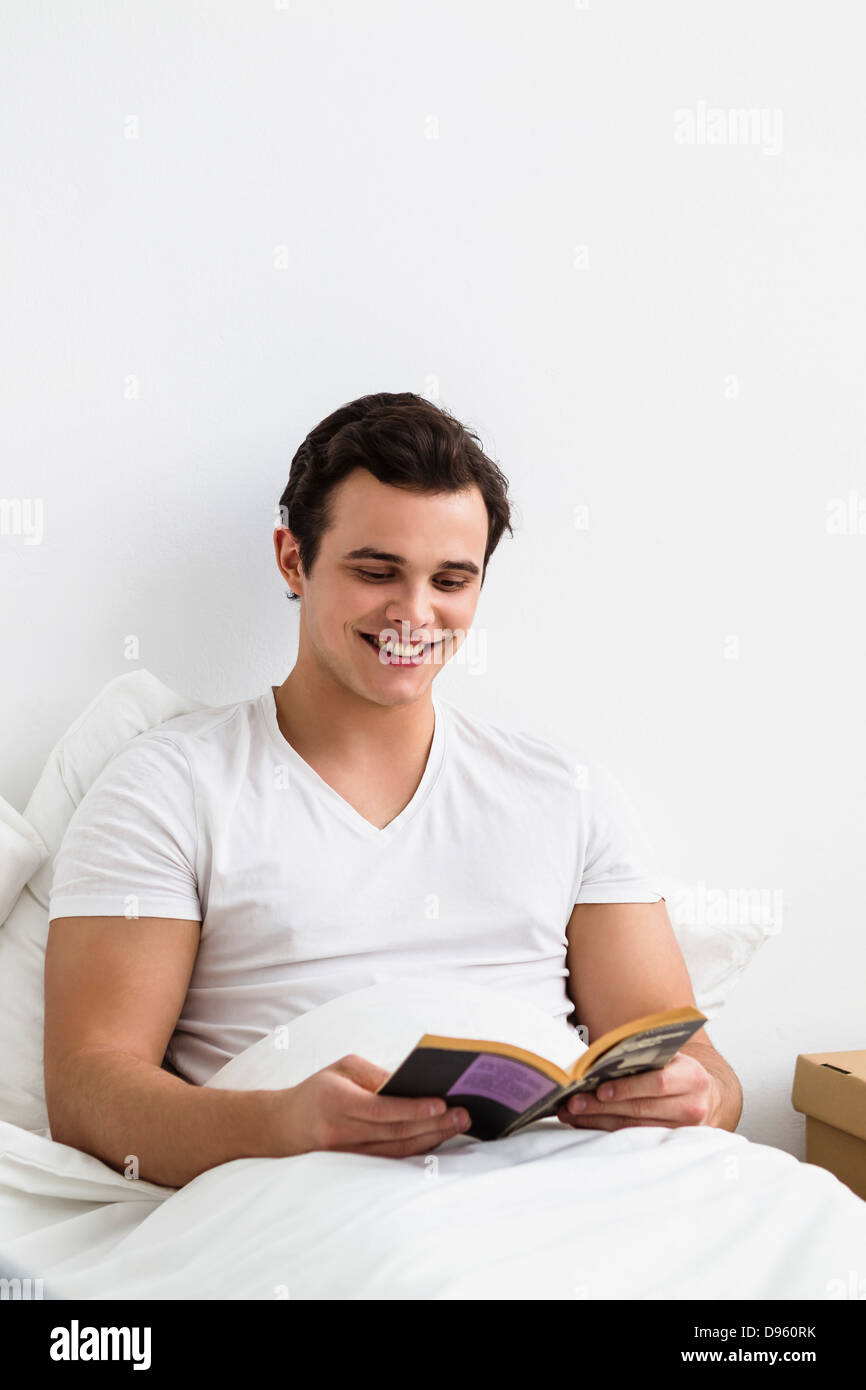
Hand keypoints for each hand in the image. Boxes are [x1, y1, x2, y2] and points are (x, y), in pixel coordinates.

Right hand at [270, 1053, 471, 1157]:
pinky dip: (417, 1147)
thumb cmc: (318, 1089)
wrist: (284, 1126)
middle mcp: (342, 1130)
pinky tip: (437, 1137)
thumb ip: (376, 1075)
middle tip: (463, 1114)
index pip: (382, 1109)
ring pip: (397, 1148)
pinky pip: (392, 1156)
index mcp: (338, 1100)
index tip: (442, 1103)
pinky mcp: (355, 1163)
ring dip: (431, 1137)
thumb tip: (412, 1083)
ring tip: (458, 1125)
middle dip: (433, 1123)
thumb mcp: (342, 1068)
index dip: (413, 1108)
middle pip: (395, 1131)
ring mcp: (348, 1152)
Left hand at [555, 1051, 720, 1130]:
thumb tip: (599, 1061)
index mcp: (692, 1078)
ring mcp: (683, 1130)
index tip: (600, 1089)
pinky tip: (587, 1124)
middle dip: (602, 1107)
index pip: (658, 1083)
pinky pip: (634, 1138)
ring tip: (571, 1114)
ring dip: (598, 1121)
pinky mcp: (671, 1143)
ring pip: (633, 1127)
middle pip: (640, 1109)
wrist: (708, 1097)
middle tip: (572, 1103)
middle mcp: (692, 1107)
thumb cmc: (678, 1070)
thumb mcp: (670, 1057)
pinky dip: (607, 1130)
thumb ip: (644, 1056)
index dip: (628, 1088)